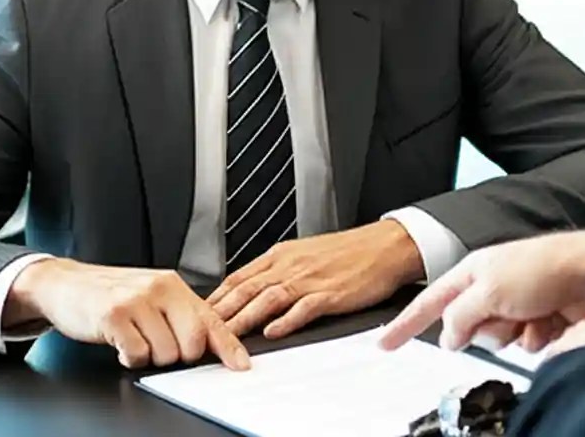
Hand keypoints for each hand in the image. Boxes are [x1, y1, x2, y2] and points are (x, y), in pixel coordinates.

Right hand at [7, 258, 249, 369]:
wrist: (64, 283)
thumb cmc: (112, 293)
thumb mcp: (152, 296)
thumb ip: (181, 315)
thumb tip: (213, 344)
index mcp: (174, 284)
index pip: (210, 319)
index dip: (228, 346)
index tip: (240, 365)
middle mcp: (159, 289)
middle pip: (192, 342)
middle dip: (180, 356)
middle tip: (159, 345)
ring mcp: (136, 301)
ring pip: (165, 354)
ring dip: (150, 357)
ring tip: (135, 338)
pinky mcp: (112, 316)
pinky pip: (136, 356)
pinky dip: (129, 358)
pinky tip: (120, 342)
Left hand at [208, 220, 424, 339]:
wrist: (385, 246)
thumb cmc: (349, 252)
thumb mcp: (306, 254)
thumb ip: (280, 270)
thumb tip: (255, 289)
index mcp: (282, 255)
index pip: (239, 276)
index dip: (216, 297)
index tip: (199, 314)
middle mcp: (290, 265)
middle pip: (246, 289)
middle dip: (221, 312)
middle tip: (200, 331)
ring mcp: (309, 279)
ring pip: (267, 299)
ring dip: (244, 319)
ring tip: (227, 337)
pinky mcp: (330, 294)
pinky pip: (303, 308)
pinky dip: (285, 321)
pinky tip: (272, 333)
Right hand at [377, 228, 584, 352]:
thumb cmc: (542, 268)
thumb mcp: (488, 291)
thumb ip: (460, 316)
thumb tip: (448, 336)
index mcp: (473, 272)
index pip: (429, 302)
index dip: (405, 323)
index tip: (385, 342)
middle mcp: (493, 286)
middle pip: (468, 328)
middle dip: (487, 329)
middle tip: (505, 314)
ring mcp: (518, 304)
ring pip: (498, 340)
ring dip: (515, 333)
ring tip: (533, 313)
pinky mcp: (541, 319)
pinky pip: (525, 345)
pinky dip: (537, 337)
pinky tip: (550, 320)